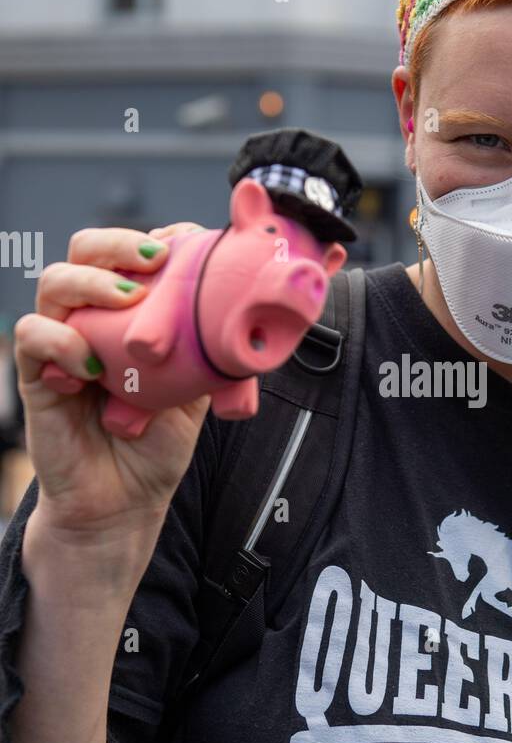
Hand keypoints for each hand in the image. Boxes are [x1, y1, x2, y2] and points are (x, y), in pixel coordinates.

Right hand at [14, 223, 210, 540]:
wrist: (124, 503)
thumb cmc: (156, 444)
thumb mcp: (197, 391)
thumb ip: (208, 351)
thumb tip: (246, 315)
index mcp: (129, 315)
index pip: (131, 254)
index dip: (155, 239)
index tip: (187, 244)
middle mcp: (92, 319)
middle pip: (85, 250)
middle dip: (117, 242)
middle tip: (154, 260)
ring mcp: (61, 343)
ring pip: (55, 282)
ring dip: (93, 281)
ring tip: (127, 299)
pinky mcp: (37, 376)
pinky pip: (33, 336)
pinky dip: (60, 339)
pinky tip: (92, 362)